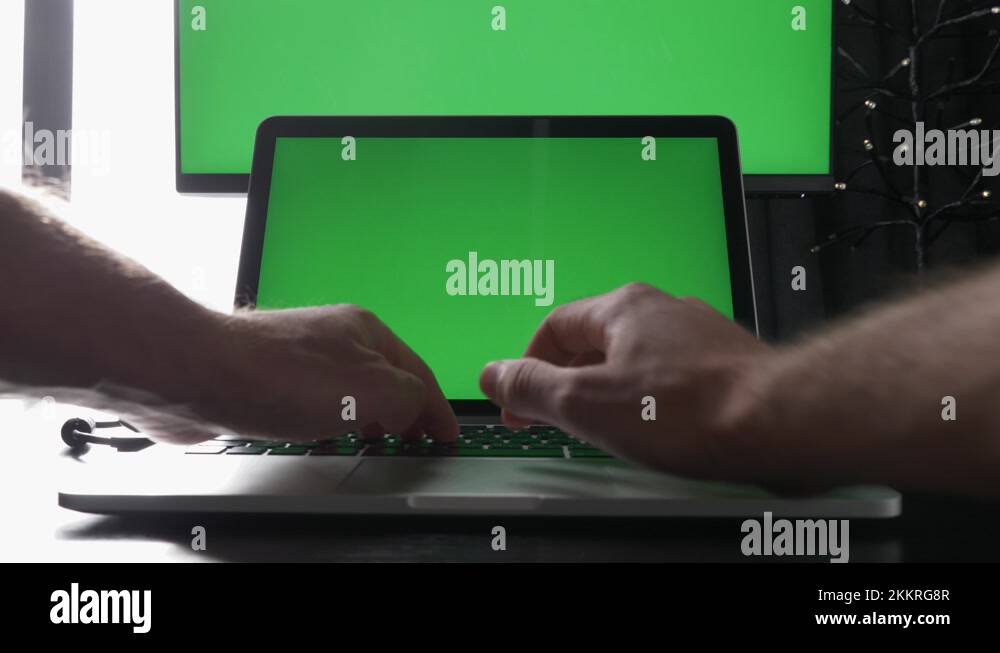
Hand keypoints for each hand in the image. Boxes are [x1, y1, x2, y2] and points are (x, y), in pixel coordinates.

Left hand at [148, 305, 459, 444]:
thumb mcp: (369, 390)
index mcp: (366, 330)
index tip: (446, 433)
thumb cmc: (277, 377)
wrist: (196, 374)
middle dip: (403, 412)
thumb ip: (409, 399)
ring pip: (347, 390)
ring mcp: (298, 354)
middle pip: (384, 377)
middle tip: (415, 442)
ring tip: (373, 444)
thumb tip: (418, 410)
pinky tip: (321, 436)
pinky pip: (313, 401)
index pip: (418, 371)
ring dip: (366, 418)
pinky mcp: (267, 377)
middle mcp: (333, 336)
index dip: (437, 407)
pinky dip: (329, 421)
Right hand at [479, 283, 768, 480]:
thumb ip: (531, 387)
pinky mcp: (727, 363)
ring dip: (614, 391)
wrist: (777, 423)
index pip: (554, 327)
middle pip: (596, 341)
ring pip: (637, 359)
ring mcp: (699, 335)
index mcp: (623, 308)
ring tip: (610, 429)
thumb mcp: (585, 403)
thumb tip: (495, 374)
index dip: (528, 368)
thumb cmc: (689, 411)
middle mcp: (664, 310)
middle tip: (560, 419)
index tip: (521, 403)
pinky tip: (661, 429)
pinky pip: (673, 377)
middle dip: (570, 381)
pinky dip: (654, 400)